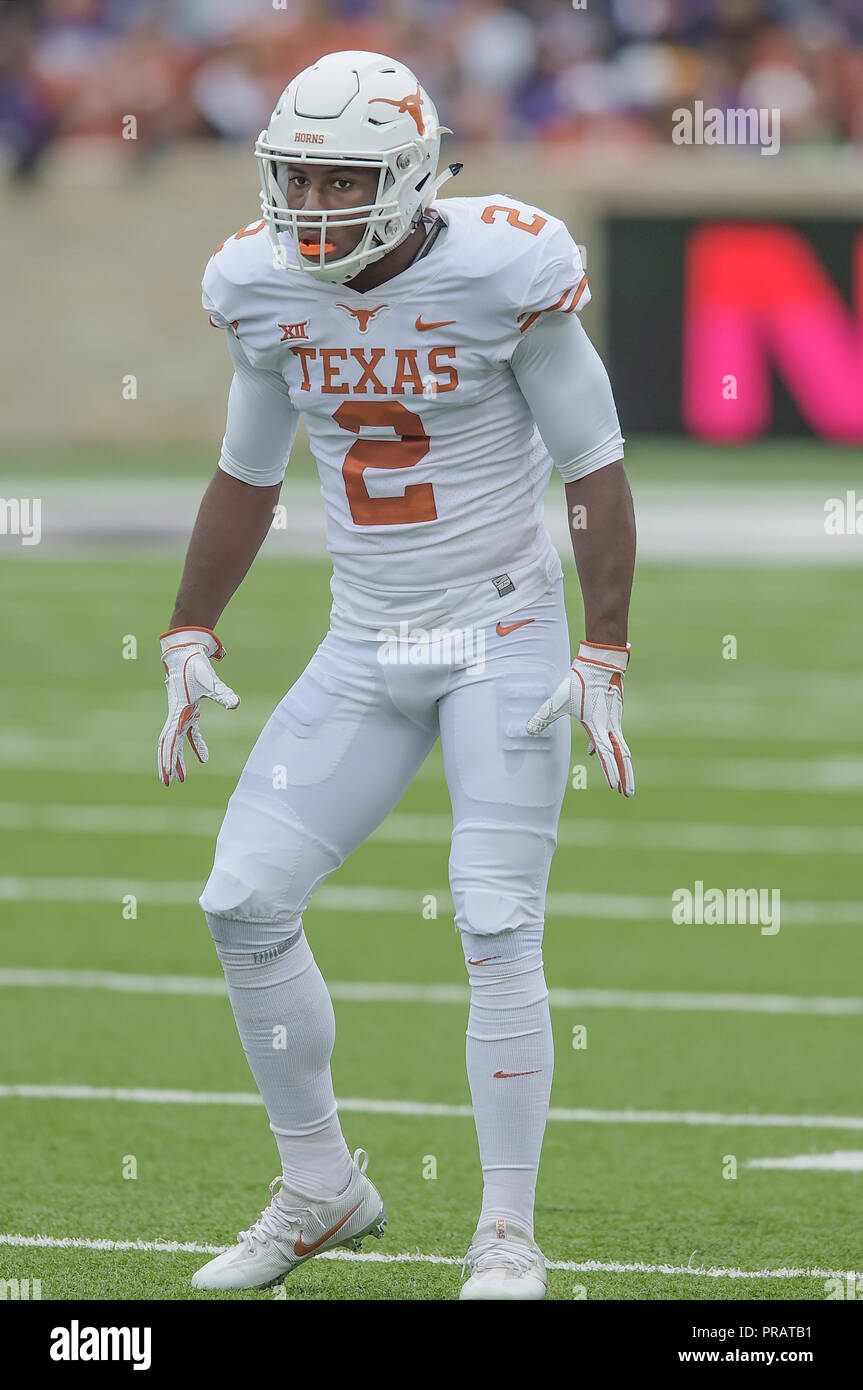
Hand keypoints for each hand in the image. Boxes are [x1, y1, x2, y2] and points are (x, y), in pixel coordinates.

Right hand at [158, 627, 239, 786]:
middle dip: (167, 764)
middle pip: (169, 745)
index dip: (169, 758)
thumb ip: (223, 693)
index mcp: (179, 712)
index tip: (168, 775)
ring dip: (179, 759)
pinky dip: (196, 745)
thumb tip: (236, 704)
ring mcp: (182, 714)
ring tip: (182, 778)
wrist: (186, 652)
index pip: (171, 740)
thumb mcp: (210, 680)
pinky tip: (204, 759)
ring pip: (178, 742)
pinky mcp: (190, 710)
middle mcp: (177, 715)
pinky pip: (191, 733)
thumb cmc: (195, 666)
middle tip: (168, 784)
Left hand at [525, 639, 633, 795]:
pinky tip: (595, 751)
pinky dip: (612, 748)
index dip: (611, 771)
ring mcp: (615, 719)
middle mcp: (610, 725)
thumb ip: (544, 715)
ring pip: (622, 747)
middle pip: (622, 756)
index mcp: (598, 725)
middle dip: (626, 776)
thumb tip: (528, 730)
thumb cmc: (580, 679)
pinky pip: (615, 736)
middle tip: (628, 794)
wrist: (601, 661)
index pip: (606, 753)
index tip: (614, 787)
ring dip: (623, 765)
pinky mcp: (615, 713)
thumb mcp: (558, 698)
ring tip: (623, 781)